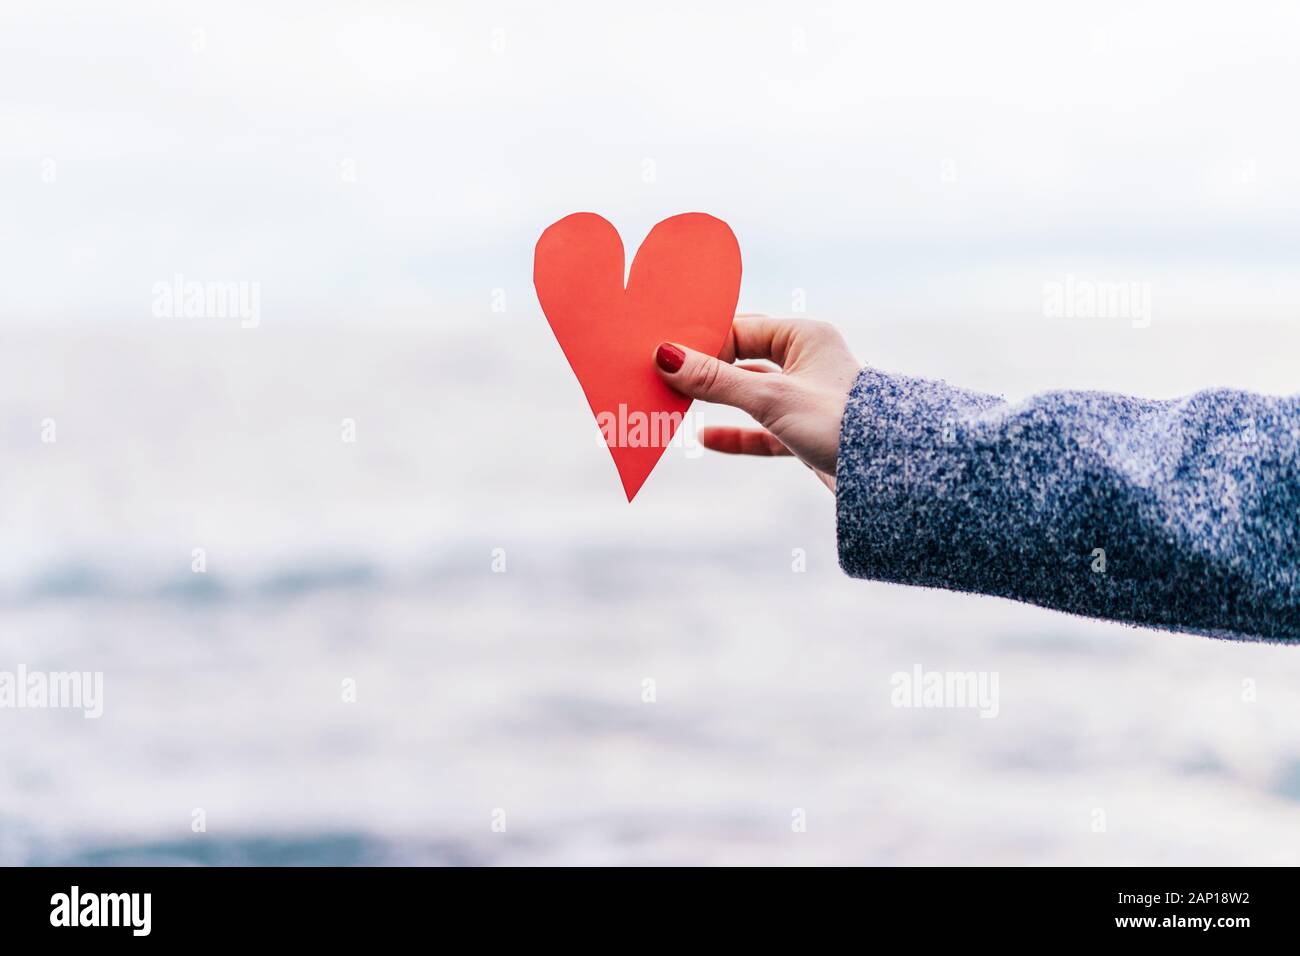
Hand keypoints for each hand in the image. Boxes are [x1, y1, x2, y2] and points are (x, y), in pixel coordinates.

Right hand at [653, 315, 860, 489]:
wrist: (891, 476)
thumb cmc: (839, 423)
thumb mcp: (770, 398)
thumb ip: (717, 380)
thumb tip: (666, 356)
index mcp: (804, 337)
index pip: (740, 328)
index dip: (702, 341)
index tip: (664, 355)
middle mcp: (806, 361)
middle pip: (741, 358)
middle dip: (704, 369)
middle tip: (661, 375)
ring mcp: (805, 397)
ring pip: (749, 393)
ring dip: (716, 400)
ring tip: (675, 402)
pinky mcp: (805, 431)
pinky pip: (761, 429)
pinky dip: (736, 433)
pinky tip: (706, 437)